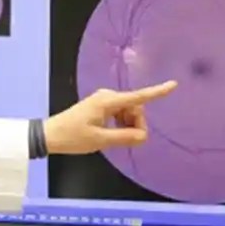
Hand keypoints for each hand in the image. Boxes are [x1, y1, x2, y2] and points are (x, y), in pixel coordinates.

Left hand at [44, 80, 176, 154]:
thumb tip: (144, 136)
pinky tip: (112, 134)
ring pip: (128, 111)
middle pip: (135, 107)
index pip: (138, 97)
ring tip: (116, 139)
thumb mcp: (100, 140)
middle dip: (137, 123)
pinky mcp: (100, 106)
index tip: (173, 85)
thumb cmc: (73, 137)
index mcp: (108, 101)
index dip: (157, 92)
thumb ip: (125, 137)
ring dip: (128, 125)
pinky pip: (120, 113)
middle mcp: (107, 96)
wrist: (51, 135)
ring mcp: (103, 100)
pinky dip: (121, 124)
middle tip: (130, 140)